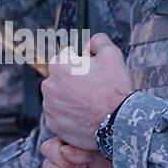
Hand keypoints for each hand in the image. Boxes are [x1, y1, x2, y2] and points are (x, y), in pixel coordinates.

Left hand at [41, 33, 132, 149]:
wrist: (119, 123)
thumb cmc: (114, 89)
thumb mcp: (112, 55)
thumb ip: (99, 41)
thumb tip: (91, 43)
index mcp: (58, 65)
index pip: (68, 57)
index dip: (84, 62)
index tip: (94, 72)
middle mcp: (49, 86)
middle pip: (62, 78)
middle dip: (75, 80)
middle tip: (95, 89)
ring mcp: (50, 107)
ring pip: (60, 98)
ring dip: (71, 98)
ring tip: (92, 104)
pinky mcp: (54, 125)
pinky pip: (60, 116)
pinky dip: (70, 116)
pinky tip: (86, 116)